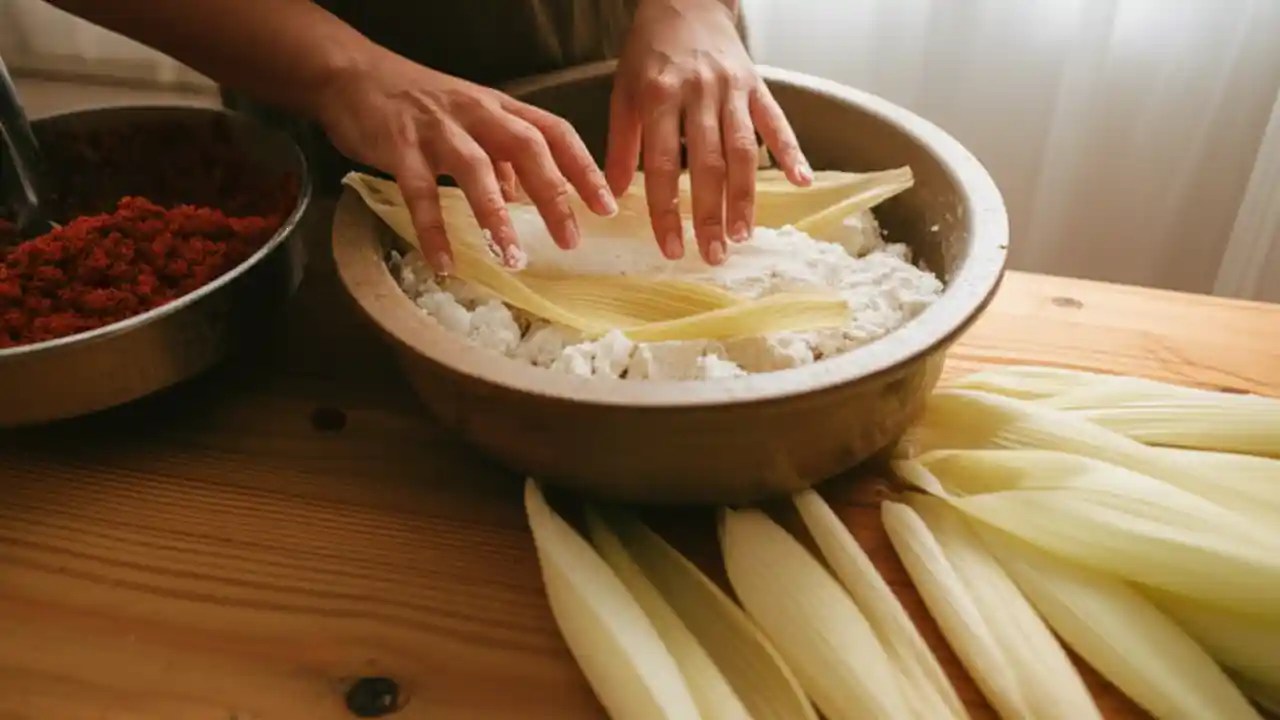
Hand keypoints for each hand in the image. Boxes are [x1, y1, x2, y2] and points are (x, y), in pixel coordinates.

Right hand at [315, 50, 617, 272]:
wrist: (352, 75)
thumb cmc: (418, 104)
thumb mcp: (469, 122)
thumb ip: (499, 158)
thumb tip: (526, 198)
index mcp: (500, 108)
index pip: (555, 132)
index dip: (584, 168)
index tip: (607, 206)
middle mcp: (476, 113)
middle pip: (527, 148)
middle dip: (553, 195)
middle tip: (571, 240)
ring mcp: (438, 128)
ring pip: (477, 169)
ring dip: (496, 217)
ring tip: (512, 257)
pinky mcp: (399, 145)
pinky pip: (421, 192)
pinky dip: (434, 230)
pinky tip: (444, 262)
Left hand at [607, 0, 811, 264]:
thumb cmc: (649, 51)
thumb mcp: (624, 92)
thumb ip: (622, 145)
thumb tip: (611, 197)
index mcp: (660, 96)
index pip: (663, 164)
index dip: (667, 209)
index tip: (670, 247)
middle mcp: (699, 93)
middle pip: (708, 162)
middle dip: (710, 213)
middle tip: (713, 254)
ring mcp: (733, 89)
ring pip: (742, 149)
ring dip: (745, 196)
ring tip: (743, 234)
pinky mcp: (757, 84)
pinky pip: (776, 121)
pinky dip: (791, 151)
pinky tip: (802, 182)